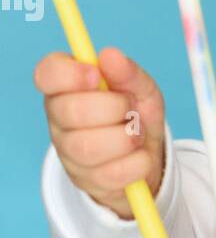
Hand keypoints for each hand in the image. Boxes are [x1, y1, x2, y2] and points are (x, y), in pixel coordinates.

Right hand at [34, 47, 166, 219]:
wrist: (145, 157)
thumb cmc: (135, 116)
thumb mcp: (140, 89)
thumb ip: (128, 72)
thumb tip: (110, 56)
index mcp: (66, 88)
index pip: (48, 74)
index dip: (70, 74)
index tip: (95, 75)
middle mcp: (59, 119)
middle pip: (72, 111)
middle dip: (113, 108)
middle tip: (130, 108)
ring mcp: (69, 153)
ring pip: (89, 147)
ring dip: (127, 138)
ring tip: (137, 134)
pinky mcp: (86, 181)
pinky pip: (112, 173)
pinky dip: (138, 162)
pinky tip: (138, 156)